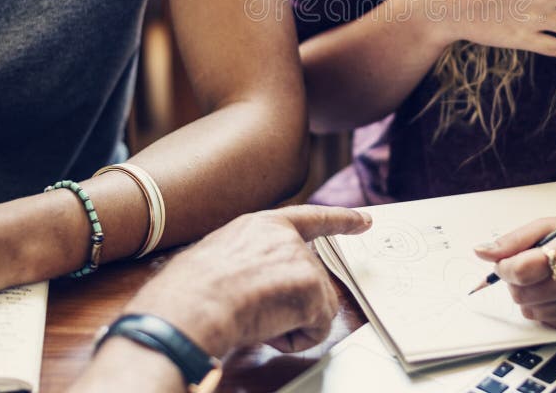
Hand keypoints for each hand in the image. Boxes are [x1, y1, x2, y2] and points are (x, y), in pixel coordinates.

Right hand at [125, 205, 371, 356]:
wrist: (190, 307)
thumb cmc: (189, 293)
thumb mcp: (219, 258)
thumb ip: (252, 260)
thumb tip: (261, 286)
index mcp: (261, 225)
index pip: (309, 218)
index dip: (340, 220)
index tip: (366, 220)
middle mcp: (286, 236)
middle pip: (311, 278)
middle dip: (292, 305)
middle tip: (253, 312)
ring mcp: (301, 258)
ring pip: (315, 304)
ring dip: (290, 323)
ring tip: (253, 319)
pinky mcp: (311, 285)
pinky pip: (318, 327)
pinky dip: (297, 338)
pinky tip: (267, 330)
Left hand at [474, 217, 555, 331]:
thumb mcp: (549, 226)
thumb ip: (513, 240)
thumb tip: (482, 251)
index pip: (523, 269)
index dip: (504, 267)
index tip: (502, 262)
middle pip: (522, 293)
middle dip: (514, 280)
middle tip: (527, 267)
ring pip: (529, 309)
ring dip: (528, 294)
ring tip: (547, 277)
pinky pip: (544, 321)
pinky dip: (543, 307)